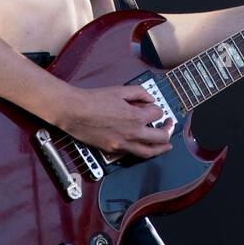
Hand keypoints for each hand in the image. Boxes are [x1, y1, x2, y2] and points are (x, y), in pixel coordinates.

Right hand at [54, 85, 174, 158]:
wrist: (74, 111)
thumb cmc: (93, 99)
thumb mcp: (120, 90)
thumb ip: (139, 93)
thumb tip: (150, 99)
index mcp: (136, 117)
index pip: (157, 114)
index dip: (157, 109)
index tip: (153, 107)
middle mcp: (132, 133)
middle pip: (161, 138)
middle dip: (168, 131)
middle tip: (169, 126)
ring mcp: (123, 144)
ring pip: (149, 152)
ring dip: (161, 149)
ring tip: (167, 146)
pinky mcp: (113, 150)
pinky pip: (133, 154)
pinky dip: (143, 151)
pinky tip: (145, 147)